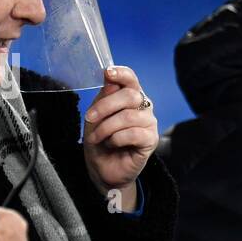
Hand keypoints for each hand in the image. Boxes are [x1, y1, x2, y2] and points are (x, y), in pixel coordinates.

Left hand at [83, 65, 157, 199]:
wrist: (102, 168)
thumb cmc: (99, 140)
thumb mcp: (95, 117)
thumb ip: (103, 98)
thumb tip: (110, 80)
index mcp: (130, 96)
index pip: (131, 78)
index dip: (121, 73)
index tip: (108, 72)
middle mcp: (143, 106)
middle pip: (130, 95)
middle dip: (105, 107)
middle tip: (89, 118)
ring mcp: (149, 123)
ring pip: (129, 116)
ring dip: (106, 127)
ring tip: (97, 137)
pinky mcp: (151, 140)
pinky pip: (134, 133)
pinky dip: (116, 139)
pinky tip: (111, 144)